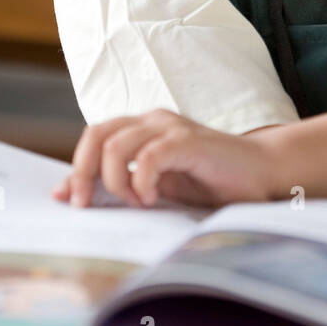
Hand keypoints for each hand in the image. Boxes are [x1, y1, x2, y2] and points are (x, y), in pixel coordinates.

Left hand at [51, 110, 278, 209]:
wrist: (262, 174)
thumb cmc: (211, 182)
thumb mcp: (158, 187)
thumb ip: (120, 186)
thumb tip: (69, 194)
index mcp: (141, 129)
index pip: (93, 138)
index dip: (74, 168)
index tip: (65, 199)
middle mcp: (152, 121)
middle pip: (95, 134)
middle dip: (82, 172)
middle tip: (86, 204)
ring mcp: (170, 127)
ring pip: (116, 145)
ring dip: (116, 181)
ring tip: (137, 203)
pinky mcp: (188, 140)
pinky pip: (148, 156)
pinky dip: (141, 181)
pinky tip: (153, 198)